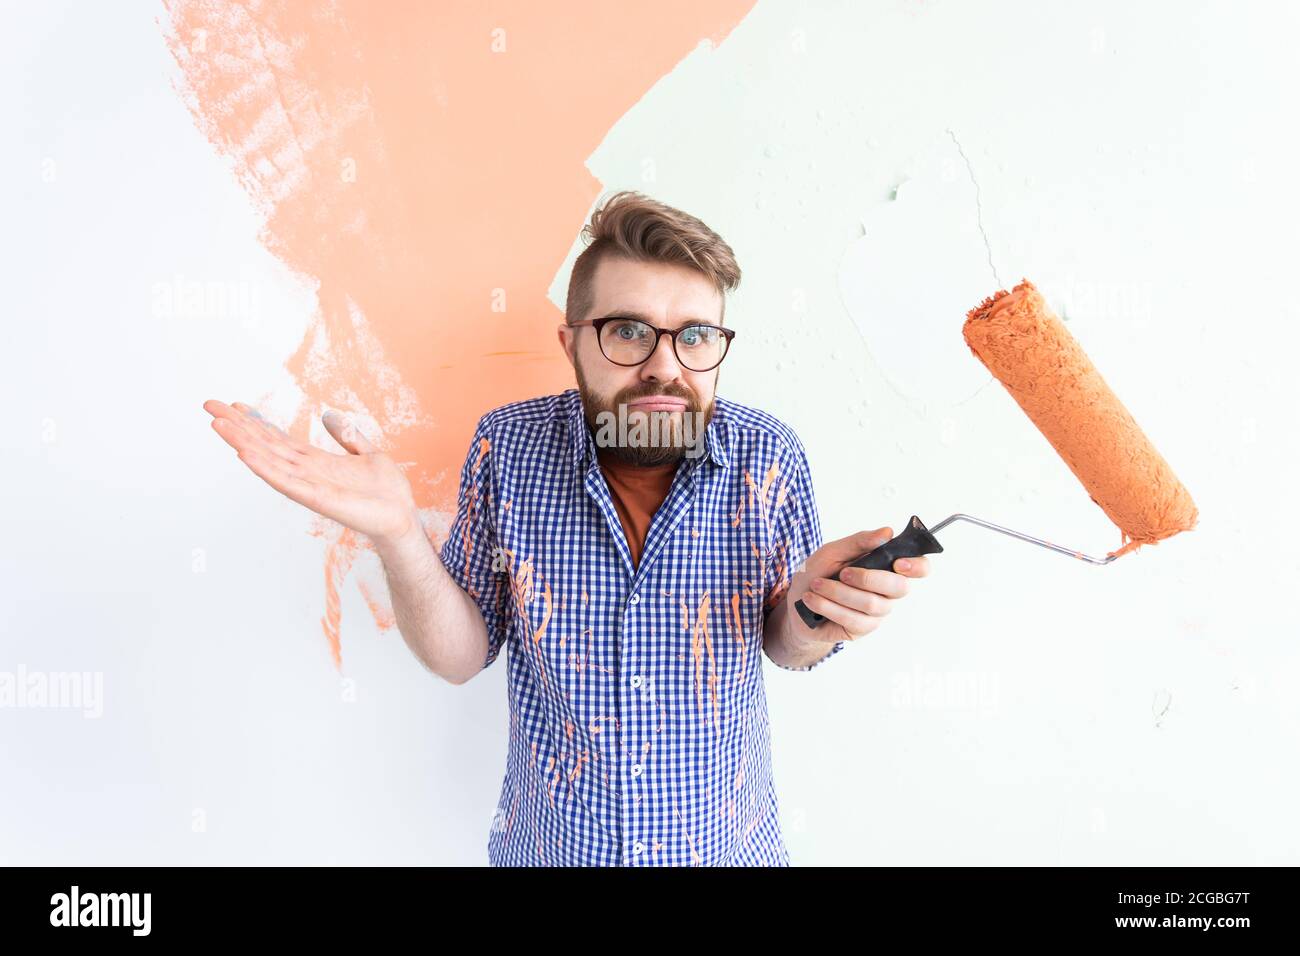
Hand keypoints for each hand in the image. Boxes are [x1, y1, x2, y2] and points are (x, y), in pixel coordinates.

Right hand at [203, 399, 418, 543]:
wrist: (402, 516)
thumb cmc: (386, 491)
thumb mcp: (367, 453)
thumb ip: (347, 435)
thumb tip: (328, 414)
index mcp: (315, 461)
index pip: (278, 438)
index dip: (256, 422)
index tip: (235, 405)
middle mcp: (305, 472)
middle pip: (265, 445)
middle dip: (238, 426)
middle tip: (211, 407)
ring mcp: (308, 485)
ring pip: (268, 460)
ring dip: (242, 443)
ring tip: (218, 425)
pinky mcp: (317, 498)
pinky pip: (286, 482)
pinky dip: (264, 469)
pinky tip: (244, 455)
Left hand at [786, 527, 931, 644]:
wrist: (795, 602)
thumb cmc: (817, 573)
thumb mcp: (833, 551)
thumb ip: (859, 542)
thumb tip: (887, 532)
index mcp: (886, 567)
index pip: (919, 567)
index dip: (917, 566)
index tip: (899, 563)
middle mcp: (887, 591)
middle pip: (899, 588)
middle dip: (869, 578)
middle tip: (843, 573)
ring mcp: (876, 613)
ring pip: (871, 604)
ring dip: (838, 592)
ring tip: (816, 585)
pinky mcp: (861, 629)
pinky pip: (852, 619)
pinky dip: (828, 606)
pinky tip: (812, 600)